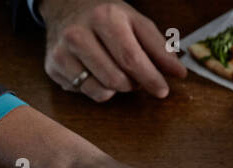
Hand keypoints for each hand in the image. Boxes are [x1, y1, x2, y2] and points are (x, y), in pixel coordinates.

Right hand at [39, 0, 185, 100]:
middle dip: (133, 84)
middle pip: (117, 79)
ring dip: (116, 88)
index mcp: (104, 18)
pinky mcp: (53, 67)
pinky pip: (86, 93)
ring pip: (101, 91)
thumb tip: (179, 73)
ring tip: (116, 71)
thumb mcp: (135, 22)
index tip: (163, 90)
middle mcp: (78, 34)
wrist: (66, 6)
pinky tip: (96, 71)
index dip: (150, 78)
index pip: (131, 59)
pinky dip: (97, 88)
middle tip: (136, 76)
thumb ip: (159, 48)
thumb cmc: (107, 16)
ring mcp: (62, 52)